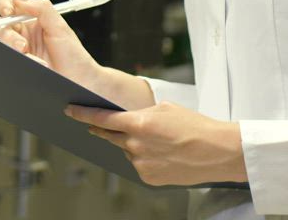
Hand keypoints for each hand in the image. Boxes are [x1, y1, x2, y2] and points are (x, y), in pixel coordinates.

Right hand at [0, 0, 101, 89]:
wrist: (79, 80)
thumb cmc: (74, 56)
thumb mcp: (60, 26)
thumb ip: (42, 8)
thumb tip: (20, 0)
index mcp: (33, 18)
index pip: (11, 3)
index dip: (5, 4)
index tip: (8, 11)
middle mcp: (24, 32)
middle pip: (0, 24)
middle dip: (7, 33)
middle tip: (21, 44)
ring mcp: (20, 48)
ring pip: (2, 42)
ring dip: (14, 47)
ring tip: (30, 55)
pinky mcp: (19, 63)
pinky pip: (8, 58)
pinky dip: (22, 60)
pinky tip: (36, 64)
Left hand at [66, 102, 247, 185]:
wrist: (217, 151)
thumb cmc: (195, 126)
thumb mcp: (165, 109)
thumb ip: (140, 113)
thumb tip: (127, 118)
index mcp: (138, 124)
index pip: (101, 119)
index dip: (83, 114)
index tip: (70, 110)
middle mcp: (135, 145)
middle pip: (111, 135)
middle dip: (106, 130)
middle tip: (102, 125)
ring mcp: (141, 164)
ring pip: (127, 150)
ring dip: (133, 144)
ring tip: (160, 141)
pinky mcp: (148, 178)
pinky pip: (138, 164)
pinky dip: (144, 158)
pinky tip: (163, 154)